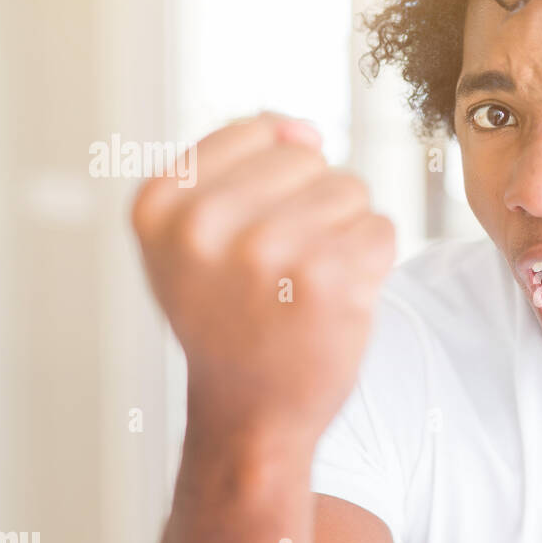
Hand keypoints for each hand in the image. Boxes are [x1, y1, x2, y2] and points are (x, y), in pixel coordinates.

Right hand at [131, 113, 395, 455]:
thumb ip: (240, 163)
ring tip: (308, 286)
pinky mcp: (328, 279)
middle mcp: (204, 224)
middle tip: (282, 271)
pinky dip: (372, 263)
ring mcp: (267, 250)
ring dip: (344, 235)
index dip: (273, 185)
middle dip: (311, 207)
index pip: (258, 132)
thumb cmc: (232, 317)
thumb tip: (305, 127)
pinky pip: (381, 230)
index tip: (248, 243)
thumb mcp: (198, 235)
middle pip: (309, 158)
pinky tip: (336, 303)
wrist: (251, 415)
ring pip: (351, 190)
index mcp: (160, 203)